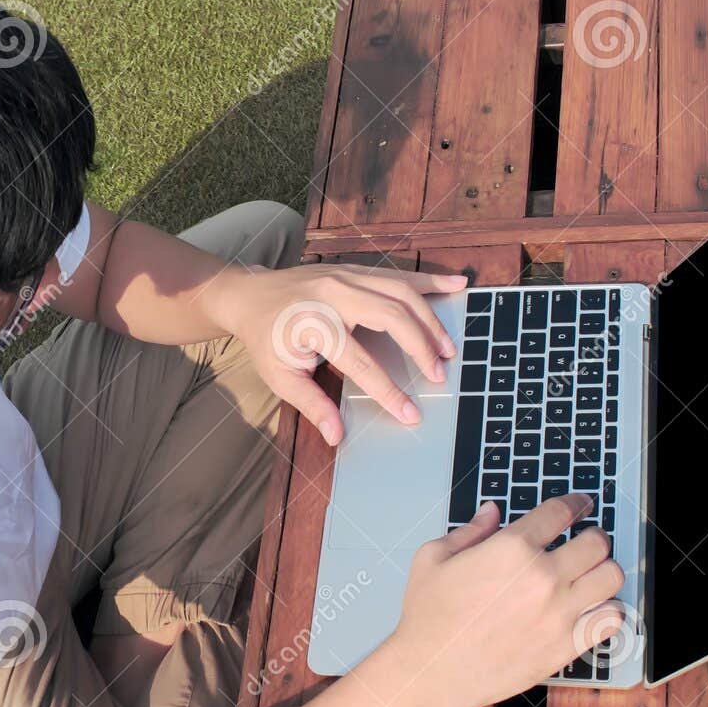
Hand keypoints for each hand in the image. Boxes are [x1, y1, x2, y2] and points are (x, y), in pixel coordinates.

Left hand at [202, 261, 467, 444]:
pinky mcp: (356, 270)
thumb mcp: (279, 377)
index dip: (388, 391)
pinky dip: (429, 282)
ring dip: (431, 320)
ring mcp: (348, 276)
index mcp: (315, 323)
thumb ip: (311, 404)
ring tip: (449, 349)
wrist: (250, 296)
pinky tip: (457, 287)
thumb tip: (336, 436)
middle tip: (439, 376)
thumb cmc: (265, 340)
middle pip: (392, 318)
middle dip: (421, 349)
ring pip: (402, 293)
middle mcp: (335, 295)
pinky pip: (399, 275)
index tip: (410, 414)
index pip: (361, 363)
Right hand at [369, 495, 626, 706]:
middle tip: (588, 539)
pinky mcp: (565, 646)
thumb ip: (469, 531)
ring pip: (612, 578)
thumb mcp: (433, 559)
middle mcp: (542, 577)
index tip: (581, 505)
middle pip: (597, 542)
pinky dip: (608, 610)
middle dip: (595, 536)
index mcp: (511, 549)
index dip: (576, 503)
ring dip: (605, 570)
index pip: (561, 512)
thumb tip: (491, 512)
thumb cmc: (428, 618)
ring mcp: (558, 613)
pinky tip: (594, 608)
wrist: (431, 672)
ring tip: (593, 573)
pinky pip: (610, 620)